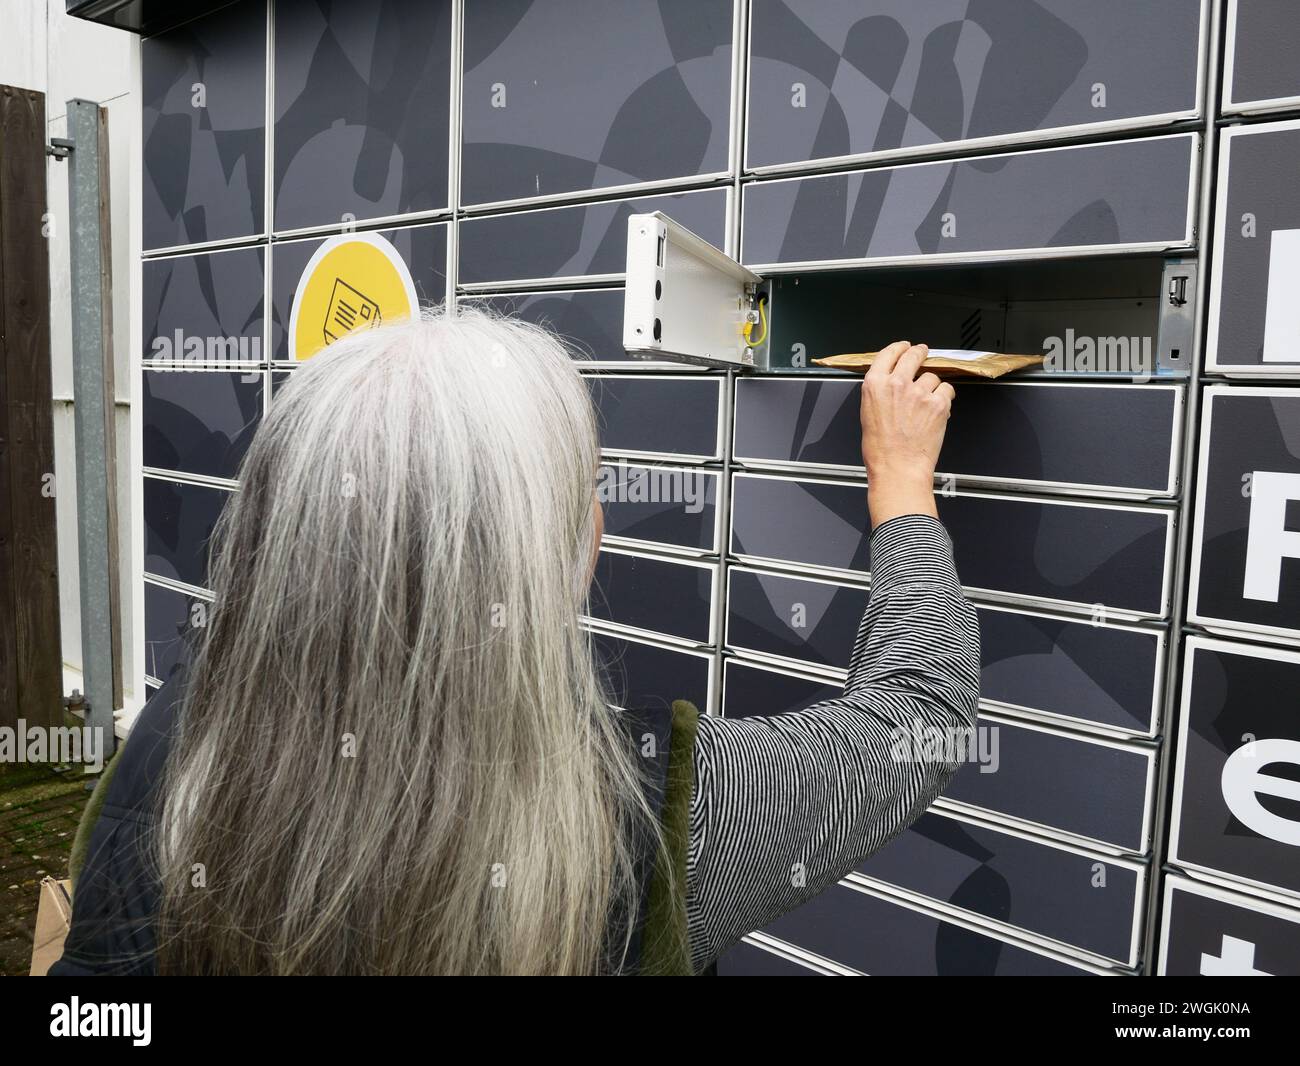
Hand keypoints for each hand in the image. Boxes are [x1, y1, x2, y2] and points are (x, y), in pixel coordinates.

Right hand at [859, 341, 954, 527]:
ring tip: (926, 403)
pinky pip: (947, 390)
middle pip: (913, 355)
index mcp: (875, 385)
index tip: (905, 347)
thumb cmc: (881, 450)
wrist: (897, 468)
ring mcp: (919, 392)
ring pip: (932, 376)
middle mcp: (897, 383)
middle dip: (920, 353)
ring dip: (932, 386)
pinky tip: (937, 410)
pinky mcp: (938, 402)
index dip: (899, 347)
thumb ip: (880, 393)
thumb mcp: (868, 414)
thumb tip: (892, 383)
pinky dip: (945, 398)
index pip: (889, 353)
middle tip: (923, 354)